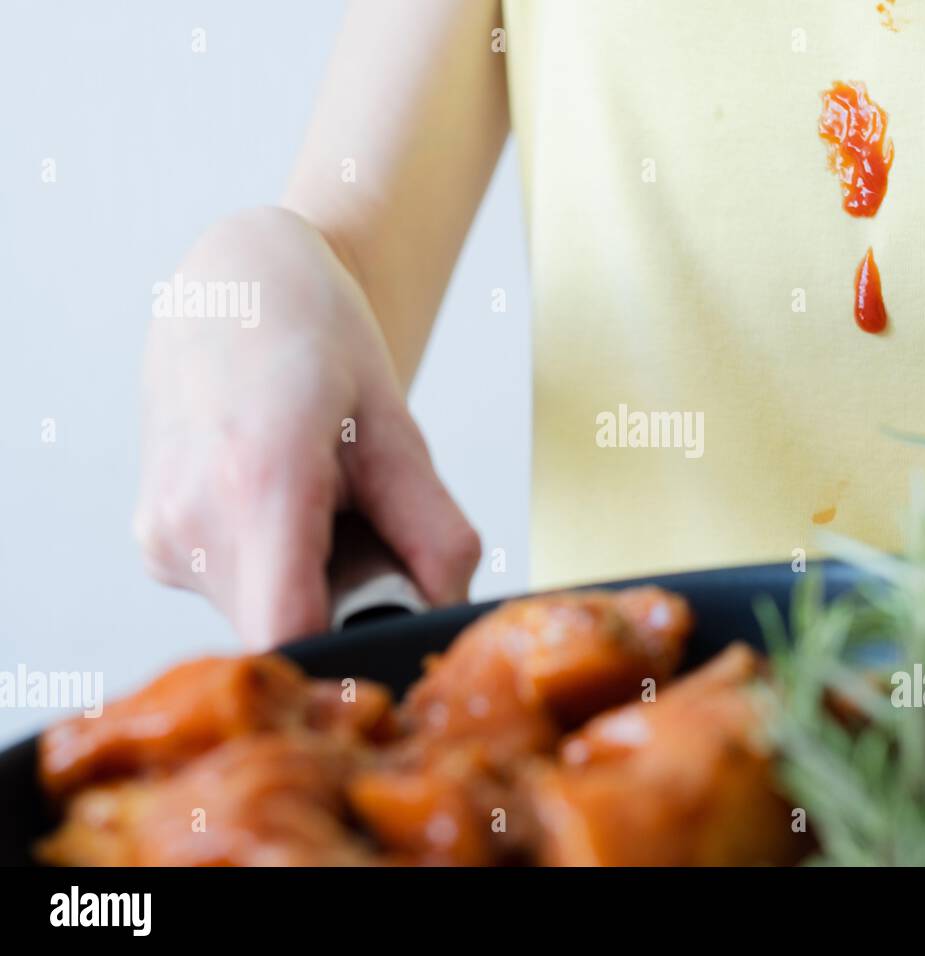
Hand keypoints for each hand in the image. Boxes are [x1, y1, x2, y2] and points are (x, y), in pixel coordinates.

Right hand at [134, 206, 479, 648]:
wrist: (234, 289)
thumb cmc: (318, 343)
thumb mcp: (398, 430)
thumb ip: (434, 531)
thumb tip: (450, 612)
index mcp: (258, 481)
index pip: (290, 635)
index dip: (348, 647)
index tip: (388, 622)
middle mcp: (191, 520)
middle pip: (285, 633)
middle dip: (340, 605)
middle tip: (360, 532)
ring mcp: (162, 537)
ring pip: (258, 619)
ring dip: (306, 585)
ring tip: (317, 506)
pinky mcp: (154, 545)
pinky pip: (230, 594)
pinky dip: (271, 569)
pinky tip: (279, 506)